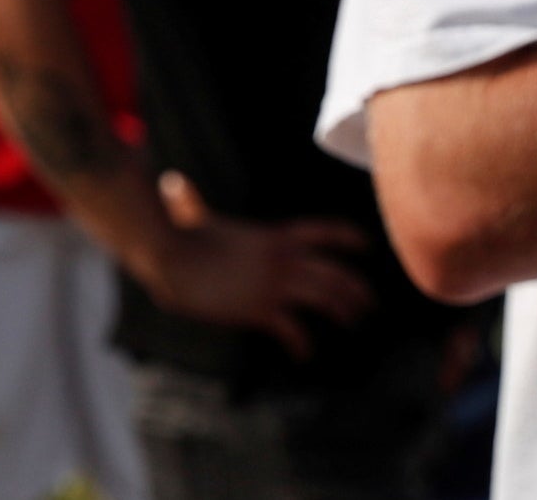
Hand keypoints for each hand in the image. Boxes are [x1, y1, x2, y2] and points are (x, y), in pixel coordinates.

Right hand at [141, 171, 373, 357]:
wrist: (169, 256)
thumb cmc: (176, 236)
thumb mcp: (192, 215)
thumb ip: (190, 201)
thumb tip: (171, 182)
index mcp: (274, 237)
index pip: (324, 232)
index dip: (349, 237)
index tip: (367, 246)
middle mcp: (282, 259)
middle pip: (336, 274)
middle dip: (357, 290)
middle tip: (367, 304)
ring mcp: (274, 284)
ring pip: (327, 300)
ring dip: (343, 312)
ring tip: (351, 323)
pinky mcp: (260, 309)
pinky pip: (294, 330)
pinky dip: (302, 345)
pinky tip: (303, 353)